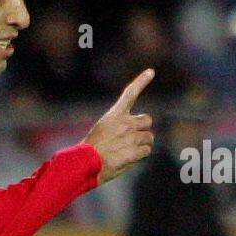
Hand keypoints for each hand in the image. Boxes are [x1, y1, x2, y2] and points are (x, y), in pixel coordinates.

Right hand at [84, 69, 154, 184]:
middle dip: (143, 128)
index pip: (129, 94)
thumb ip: (118, 126)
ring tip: (127, 151)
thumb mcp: (101, 130)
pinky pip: (146, 151)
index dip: (141, 81)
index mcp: (114, 116)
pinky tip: (128, 158)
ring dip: (142, 144)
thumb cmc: (90, 149)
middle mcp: (124, 123)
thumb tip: (135, 131)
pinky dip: (140, 155)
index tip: (151, 72)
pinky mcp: (133, 151)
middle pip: (147, 120)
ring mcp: (130, 137)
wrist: (84, 164)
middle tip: (133, 138)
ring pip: (149, 138)